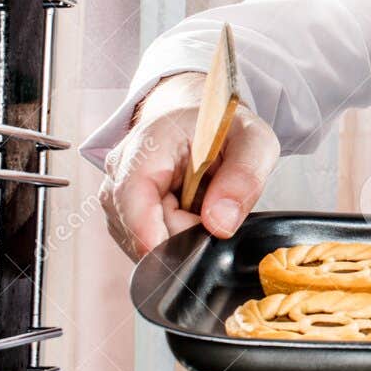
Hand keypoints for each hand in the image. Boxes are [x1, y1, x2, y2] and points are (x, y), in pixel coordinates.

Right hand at [98, 72, 280, 259]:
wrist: (200, 114)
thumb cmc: (223, 124)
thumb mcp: (253, 140)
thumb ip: (244, 177)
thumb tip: (220, 224)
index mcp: (148, 144)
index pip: (133, 198)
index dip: (154, 235)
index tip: (188, 255)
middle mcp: (120, 170)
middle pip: (143, 229)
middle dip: (186, 235)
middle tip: (217, 211)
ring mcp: (116, 194)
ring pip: (143, 241)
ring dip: (180, 236)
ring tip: (202, 204)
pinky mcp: (121, 212)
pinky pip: (146, 241)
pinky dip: (173, 236)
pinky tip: (188, 213)